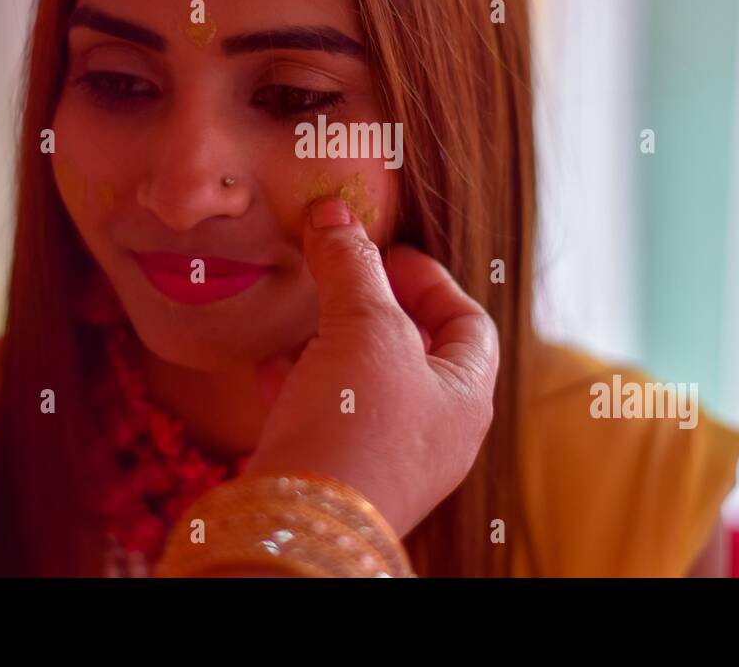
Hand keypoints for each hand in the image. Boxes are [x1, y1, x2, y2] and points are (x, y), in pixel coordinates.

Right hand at [245, 196, 498, 537]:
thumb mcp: (364, 326)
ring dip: (333, 341)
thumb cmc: (356, 426)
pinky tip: (268, 363)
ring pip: (365, 382)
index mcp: (465, 396)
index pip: (469, 322)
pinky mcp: (336, 473)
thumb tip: (335, 214)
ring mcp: (385, 456)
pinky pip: (326, 414)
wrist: (300, 524)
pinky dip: (300, 381)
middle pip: (415, 351)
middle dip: (374, 307)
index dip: (431, 279)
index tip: (385, 252)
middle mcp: (435, 431)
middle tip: (340, 276)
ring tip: (302, 311)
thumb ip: (352, 264)